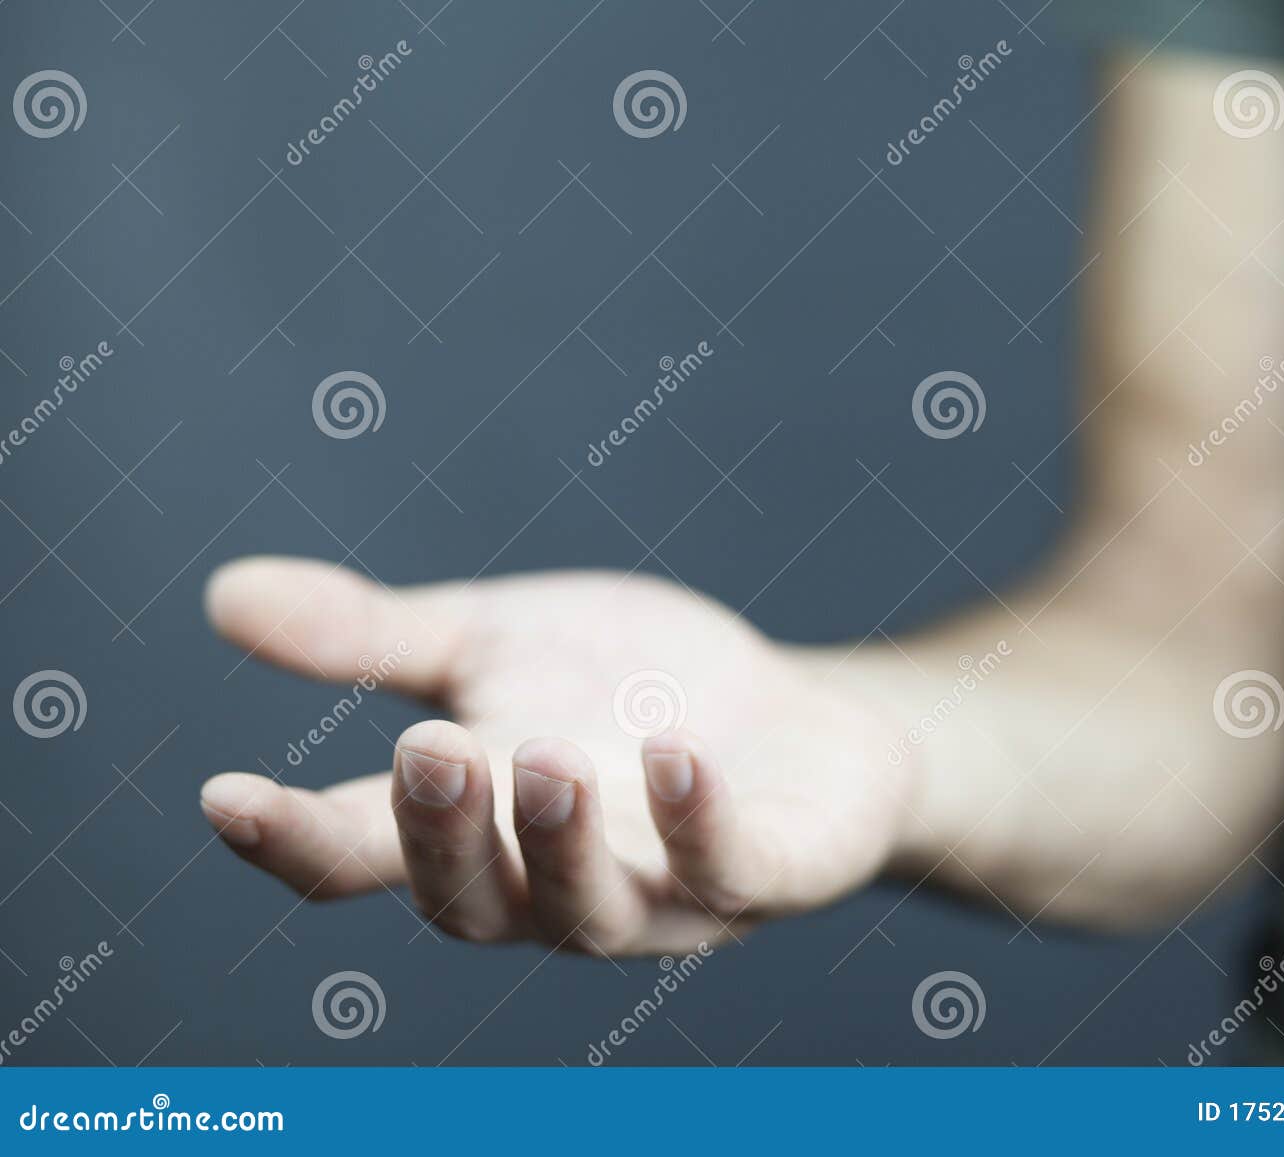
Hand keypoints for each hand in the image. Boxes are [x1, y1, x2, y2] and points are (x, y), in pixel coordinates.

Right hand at [198, 557, 909, 953]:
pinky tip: (675, 754)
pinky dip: (699, 825)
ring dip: (558, 842)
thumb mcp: (500, 643)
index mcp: (476, 830)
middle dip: (441, 838)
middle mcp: (556, 885)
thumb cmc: (633, 688)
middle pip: (472, 904)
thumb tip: (223, 594)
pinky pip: (733, 873)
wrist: (798, 715)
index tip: (228, 795)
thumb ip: (376, 636)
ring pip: (591, 912)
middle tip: (428, 749)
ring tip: (539, 759)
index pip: (363, 858)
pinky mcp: (772, 873)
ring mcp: (666, 892)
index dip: (293, 840)